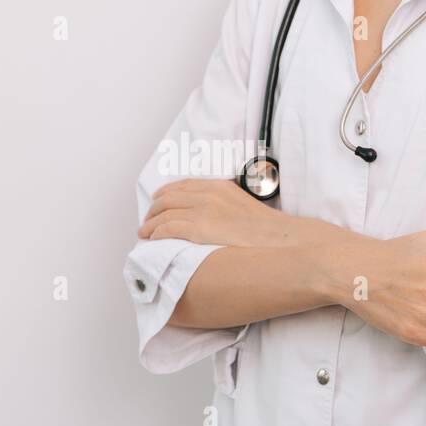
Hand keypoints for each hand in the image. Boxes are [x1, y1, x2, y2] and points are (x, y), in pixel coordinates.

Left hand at [140, 179, 323, 248]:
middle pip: (168, 198)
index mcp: (219, 187)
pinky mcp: (200, 229)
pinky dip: (156, 233)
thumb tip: (215, 220)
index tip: (157, 202)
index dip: (165, 194)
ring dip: (150, 223)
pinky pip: (168, 228)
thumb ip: (226, 206)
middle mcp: (208, 195)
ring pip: (164, 213)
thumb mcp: (244, 206)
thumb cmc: (267, 231)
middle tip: (147, 222)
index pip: (182, 186)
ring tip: (145, 233)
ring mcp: (203, 211)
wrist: (279, 240)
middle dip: (153, 210)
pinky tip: (153, 240)